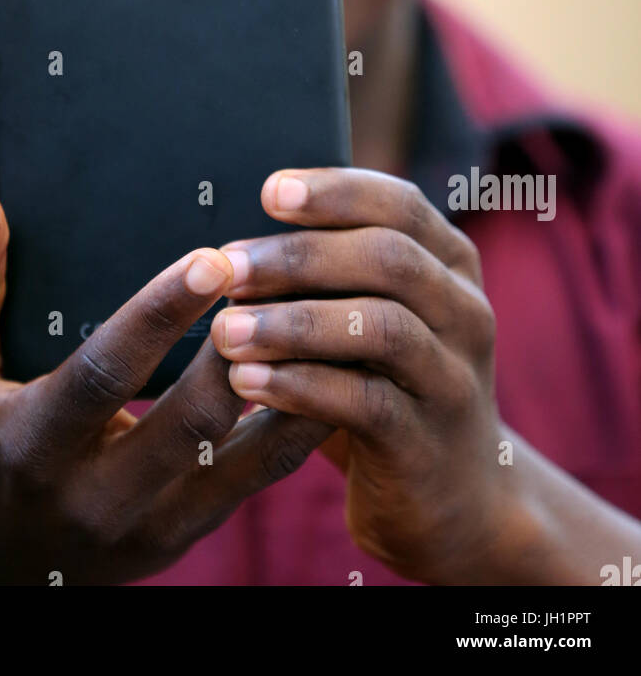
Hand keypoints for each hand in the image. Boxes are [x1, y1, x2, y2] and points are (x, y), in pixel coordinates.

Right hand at [0, 188, 331, 585]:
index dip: (160, 316)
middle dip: (240, 347)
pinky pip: (262, 477)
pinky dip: (299, 417)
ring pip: (243, 458)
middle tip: (281, 273)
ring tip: (318, 307)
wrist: (7, 563)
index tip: (212, 258)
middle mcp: (95, 498)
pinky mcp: (192, 533)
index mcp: (33, 446)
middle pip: (189, 423)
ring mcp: (152, 526)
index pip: (106, 376)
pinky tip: (326, 360)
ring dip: (289, 380)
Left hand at [210, 167, 523, 584]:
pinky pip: (366, 403)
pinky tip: (247, 382)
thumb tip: (234, 241)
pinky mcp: (429, 443)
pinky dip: (300, 386)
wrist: (452, 500)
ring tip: (226, 330)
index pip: (398, 205)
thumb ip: (327, 275)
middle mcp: (464, 312)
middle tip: (228, 266)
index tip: (268, 191)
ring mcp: (453, 379)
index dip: (335, 192)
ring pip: (380, 328)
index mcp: (450, 265)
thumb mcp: (367, 318)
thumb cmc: (383, 386)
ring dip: (294, 323)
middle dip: (299, 256)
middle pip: (388, 258)